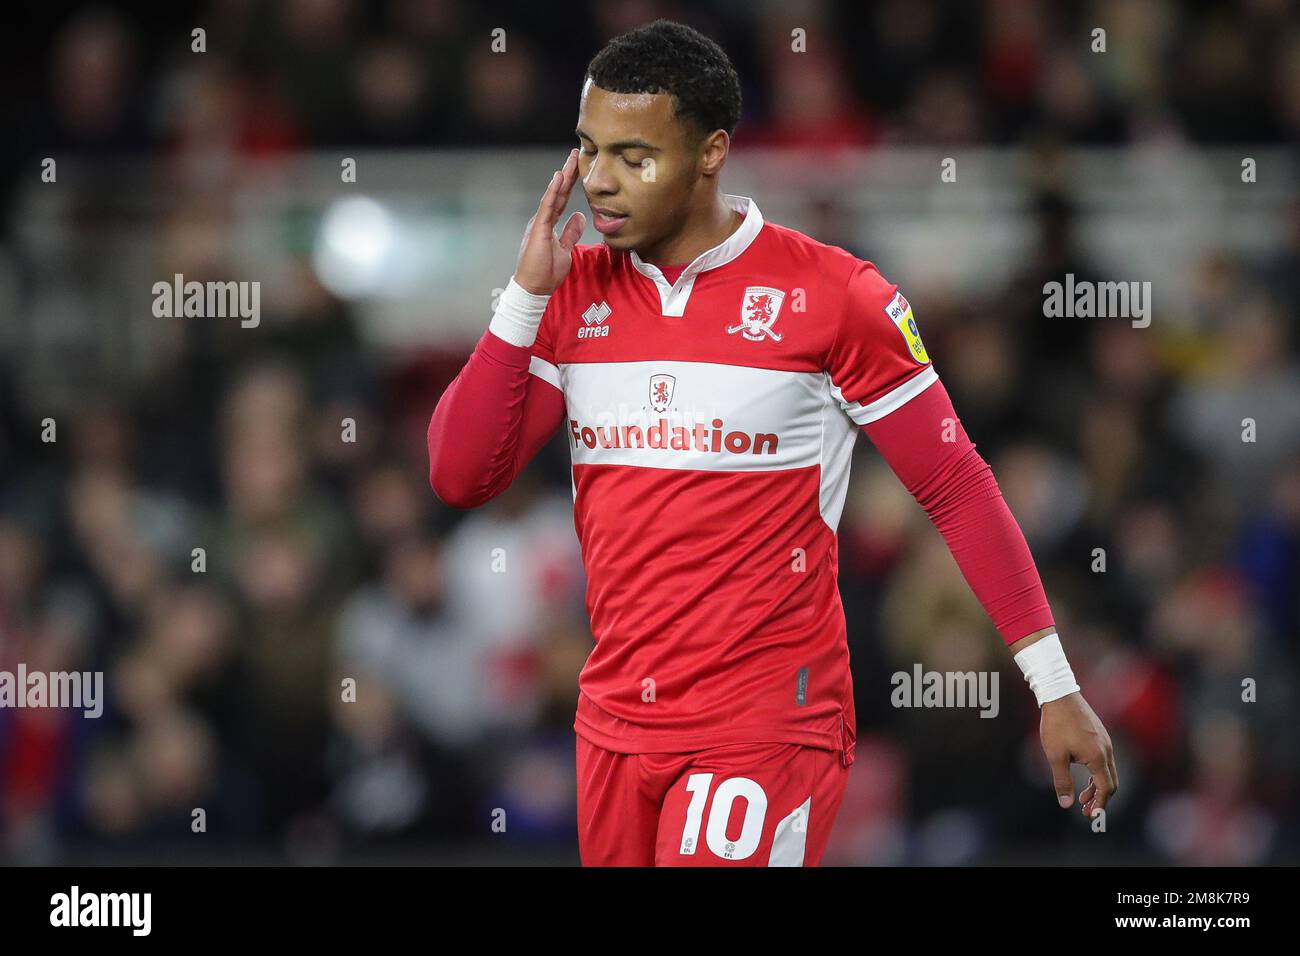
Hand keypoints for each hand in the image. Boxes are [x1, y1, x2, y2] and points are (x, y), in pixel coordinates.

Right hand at [514, 148, 586, 294]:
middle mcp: (543, 219)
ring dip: (563, 176)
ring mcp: (540, 222)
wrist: (534, 287)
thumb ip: (571, 232)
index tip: (579, 167)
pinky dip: (553, 191)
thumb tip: (580, 216)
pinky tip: (559, 177)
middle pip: (558, 192)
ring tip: (571, 159)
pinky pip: (547, 206)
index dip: (570, 183)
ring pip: (553, 195)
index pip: (562, 199)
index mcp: (549, 224)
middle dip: (568, 173)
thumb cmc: (547, 272)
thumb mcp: (565, 249)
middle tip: (577, 153)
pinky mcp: (538, 228)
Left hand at [1040, 692, 1117, 817]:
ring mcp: (1106, 741)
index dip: (1100, 804)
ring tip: (1083, 798)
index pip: (1106, 788)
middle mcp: (1107, 750)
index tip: (1092, 816)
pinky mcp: (1101, 735)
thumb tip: (1066, 804)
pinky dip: (1097, 773)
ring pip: (1108, 771)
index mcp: (1098, 757)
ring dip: (1098, 787)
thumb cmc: (1056, 725)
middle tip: (1086, 811)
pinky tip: (1084, 777)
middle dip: (1100, 799)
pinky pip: (1104, 760)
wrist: (1060, 695)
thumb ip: (1062, 781)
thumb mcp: (1055, 755)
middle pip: (1111, 782)